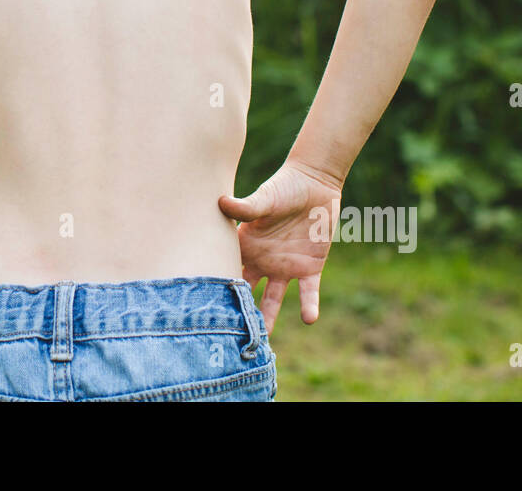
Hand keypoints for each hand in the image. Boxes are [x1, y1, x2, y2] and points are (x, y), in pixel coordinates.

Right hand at [218, 162, 342, 331]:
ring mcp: (285, 267)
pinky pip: (309, 291)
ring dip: (268, 316)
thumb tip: (221, 203)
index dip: (217, 285)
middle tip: (228, 332)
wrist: (315, 183)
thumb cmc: (285, 188)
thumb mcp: (266, 198)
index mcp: (246, 245)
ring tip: (264, 338)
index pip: (228, 268)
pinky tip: (309, 318)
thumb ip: (247, 207)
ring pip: (273, 298)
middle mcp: (262, 261)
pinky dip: (309, 305)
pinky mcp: (310, 268)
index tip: (206, 306)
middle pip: (246, 290)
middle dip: (238, 309)